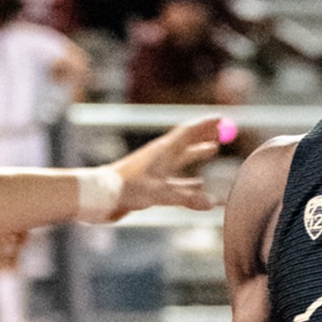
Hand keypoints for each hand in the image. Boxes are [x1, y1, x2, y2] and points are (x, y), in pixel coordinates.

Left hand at [106, 116, 227, 217]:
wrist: (99, 197)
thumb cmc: (127, 189)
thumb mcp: (159, 193)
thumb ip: (186, 197)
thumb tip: (212, 203)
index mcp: (163, 151)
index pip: (188, 131)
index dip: (205, 124)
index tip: (221, 117)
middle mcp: (160, 157)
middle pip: (186, 141)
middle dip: (204, 134)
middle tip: (222, 130)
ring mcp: (154, 170)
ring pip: (182, 158)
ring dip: (197, 153)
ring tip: (212, 149)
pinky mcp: (149, 184)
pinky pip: (176, 178)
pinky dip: (189, 179)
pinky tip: (197, 186)